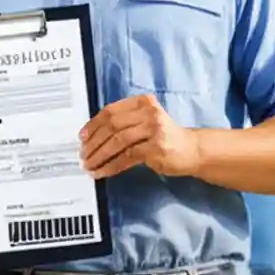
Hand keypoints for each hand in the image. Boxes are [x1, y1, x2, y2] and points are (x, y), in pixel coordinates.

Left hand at [79, 94, 201, 178]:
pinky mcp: (156, 148)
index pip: (111, 111)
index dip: (93, 124)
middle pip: (112, 125)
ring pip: (117, 141)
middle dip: (94, 141)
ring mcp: (154, 129)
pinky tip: (102, 172)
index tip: (82, 137)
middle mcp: (149, 112)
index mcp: (143, 102)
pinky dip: (111, 165)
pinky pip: (126, 157)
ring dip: (99, 155)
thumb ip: (125, 122)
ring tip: (89, 165)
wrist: (192, 150)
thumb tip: (92, 136)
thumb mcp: (146, 121)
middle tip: (83, 154)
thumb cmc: (164, 137)